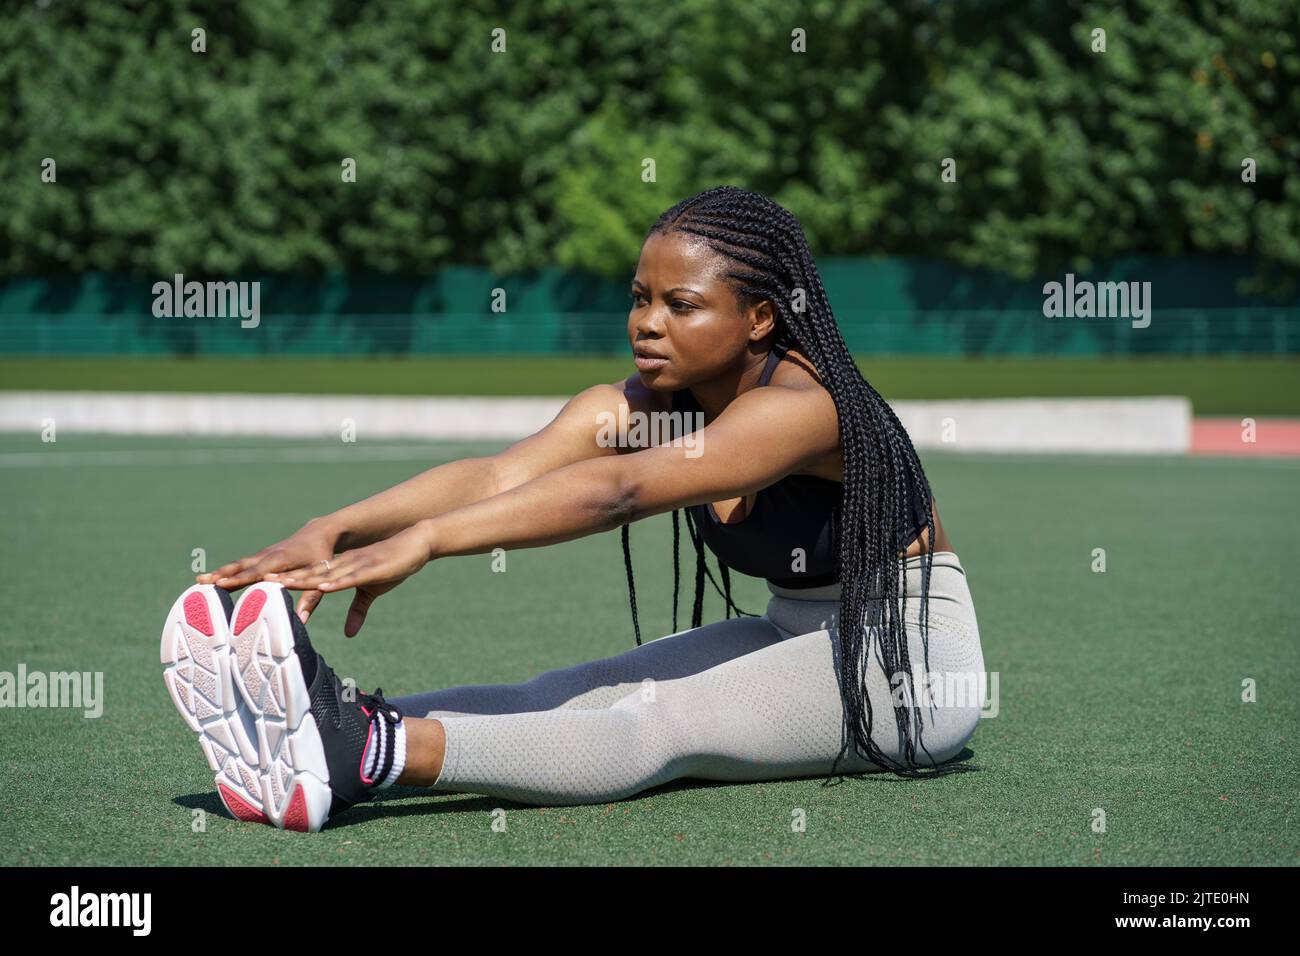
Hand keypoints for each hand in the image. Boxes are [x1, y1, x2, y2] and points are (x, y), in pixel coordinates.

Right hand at [196, 518, 338, 622]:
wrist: (318, 532)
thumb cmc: (320, 555)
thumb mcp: (319, 575)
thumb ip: (311, 598)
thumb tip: (301, 620)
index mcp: (280, 559)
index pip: (256, 572)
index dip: (239, 579)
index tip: (220, 584)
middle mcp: (267, 555)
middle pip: (240, 567)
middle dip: (221, 574)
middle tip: (200, 582)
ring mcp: (262, 555)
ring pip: (238, 565)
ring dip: (219, 572)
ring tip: (199, 581)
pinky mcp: (261, 558)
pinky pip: (241, 565)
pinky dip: (227, 571)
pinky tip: (214, 580)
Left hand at [269, 523, 434, 636]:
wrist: (417, 543)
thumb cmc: (394, 565)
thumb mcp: (373, 591)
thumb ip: (358, 611)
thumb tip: (348, 634)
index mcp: (340, 568)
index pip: (308, 575)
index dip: (287, 580)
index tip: (263, 585)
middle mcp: (343, 564)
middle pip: (309, 573)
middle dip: (285, 578)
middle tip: (261, 582)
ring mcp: (356, 565)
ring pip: (325, 574)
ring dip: (304, 579)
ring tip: (281, 583)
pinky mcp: (372, 569)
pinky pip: (351, 577)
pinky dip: (337, 583)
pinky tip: (323, 586)